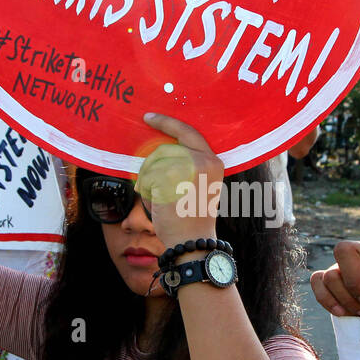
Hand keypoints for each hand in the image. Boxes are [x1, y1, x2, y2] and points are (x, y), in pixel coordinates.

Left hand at [136, 112, 222, 246]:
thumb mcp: (197, 185)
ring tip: (157, 202)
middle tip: (146, 188)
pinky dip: (146, 192)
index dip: (167, 123)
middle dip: (150, 168)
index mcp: (213, 161)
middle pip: (164, 150)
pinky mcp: (170, 178)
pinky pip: (147, 177)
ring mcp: (187, 168)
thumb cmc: (191, 218)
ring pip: (153, 164)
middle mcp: (204, 160)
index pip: (187, 132)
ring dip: (148, 183)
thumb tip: (157, 152)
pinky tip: (156, 206)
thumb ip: (185, 165)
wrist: (192, 242)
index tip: (149, 117)